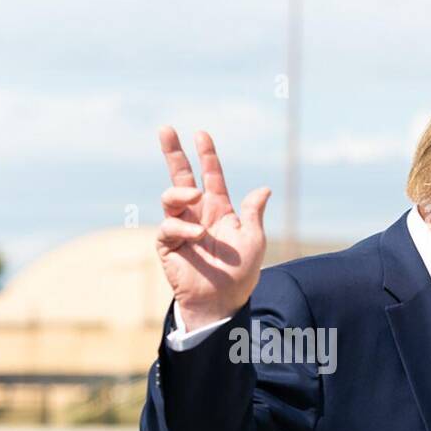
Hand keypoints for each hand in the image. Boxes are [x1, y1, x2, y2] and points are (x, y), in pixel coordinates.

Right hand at [156, 126, 270, 330]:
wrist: (222, 301)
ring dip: (180, 191)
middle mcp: (197, 214)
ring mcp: (181, 228)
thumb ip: (254, 213)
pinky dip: (181, 226)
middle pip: (181, 177)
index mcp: (218, 209)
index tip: (202, 134)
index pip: (210, 176)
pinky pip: (168, 226)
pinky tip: (196, 234)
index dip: (207, 156)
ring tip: (195, 196)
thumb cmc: (240, 273)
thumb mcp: (254, 240)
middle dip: (174, 153)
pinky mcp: (168, 245)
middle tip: (166, 129)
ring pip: (170, 197)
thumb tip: (264, 189)